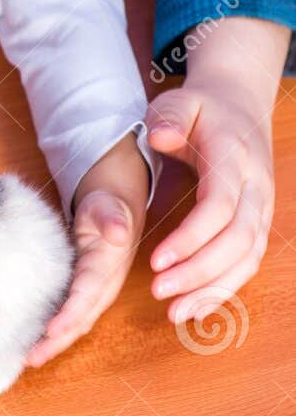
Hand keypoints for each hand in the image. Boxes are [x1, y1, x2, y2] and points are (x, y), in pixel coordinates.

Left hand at [27, 132, 149, 365]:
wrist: (114, 210)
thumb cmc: (107, 208)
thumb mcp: (109, 208)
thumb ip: (112, 219)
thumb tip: (118, 233)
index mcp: (107, 268)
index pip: (87, 295)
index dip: (71, 314)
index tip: (51, 329)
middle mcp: (101, 288)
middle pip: (80, 320)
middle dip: (57, 342)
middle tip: (31, 358)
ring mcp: (92, 295)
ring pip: (73, 325)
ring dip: (52, 344)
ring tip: (27, 360)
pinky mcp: (81, 296)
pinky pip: (67, 319)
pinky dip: (51, 335)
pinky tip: (30, 344)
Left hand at [145, 23, 281, 322]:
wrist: (239, 105)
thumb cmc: (200, 109)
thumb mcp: (179, 102)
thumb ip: (168, 117)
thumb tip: (160, 137)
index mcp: (234, 159)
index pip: (219, 207)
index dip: (191, 238)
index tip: (155, 261)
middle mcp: (256, 187)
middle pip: (238, 240)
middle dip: (199, 272)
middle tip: (159, 293)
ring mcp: (261, 208)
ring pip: (248, 258)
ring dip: (213, 290)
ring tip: (175, 313)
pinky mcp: (257, 223)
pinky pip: (248, 263)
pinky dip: (225, 288)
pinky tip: (195, 308)